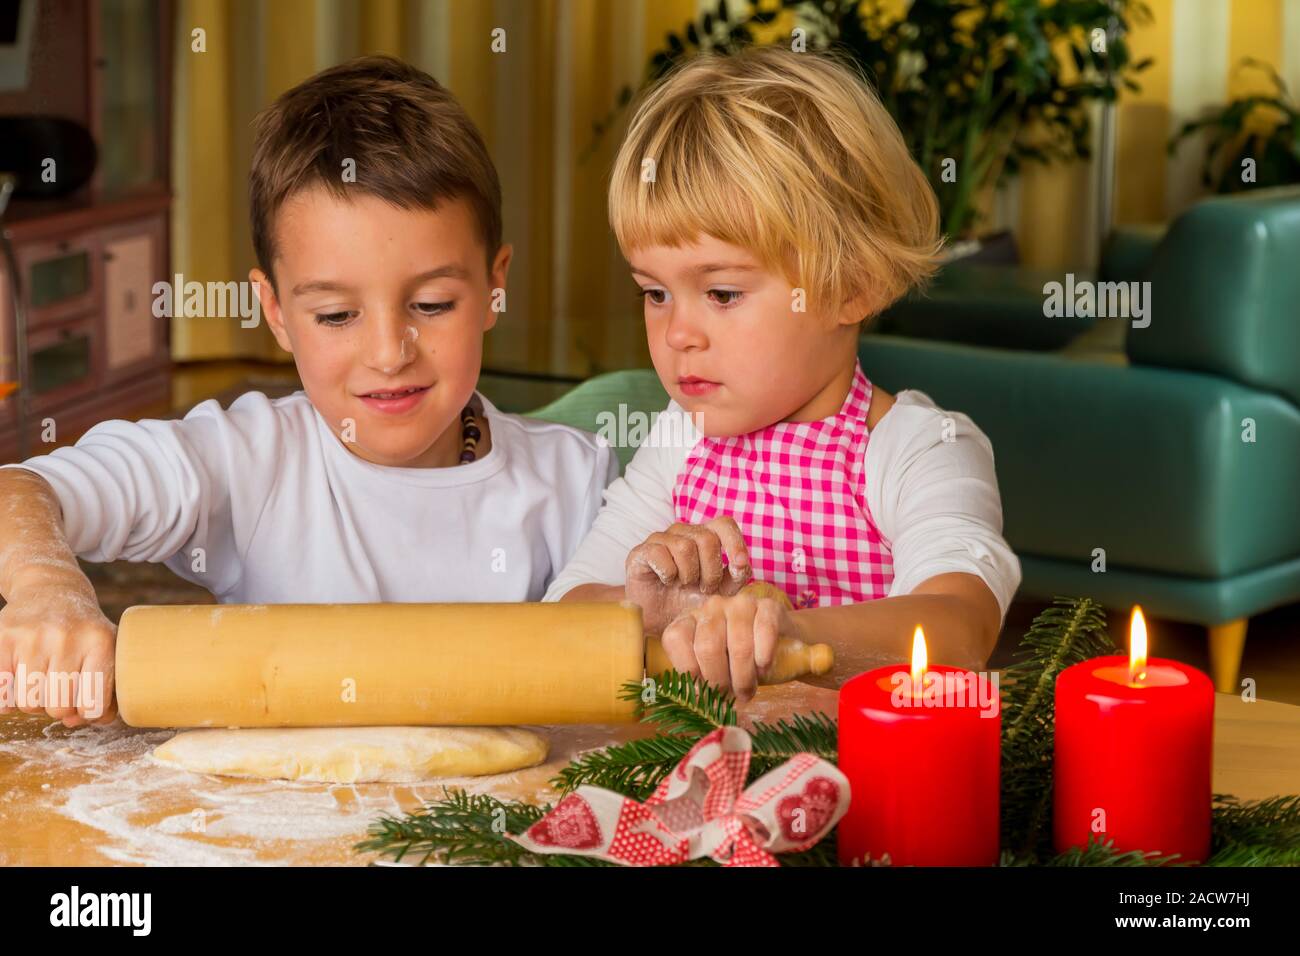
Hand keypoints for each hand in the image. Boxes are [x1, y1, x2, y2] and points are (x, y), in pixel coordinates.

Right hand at [0, 578, 116, 726]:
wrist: (51, 589)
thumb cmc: (83, 630)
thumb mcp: (107, 649)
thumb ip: (105, 690)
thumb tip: (81, 722)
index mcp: (100, 641)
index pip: (93, 704)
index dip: (86, 713)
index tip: (83, 701)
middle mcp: (67, 636)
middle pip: (59, 707)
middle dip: (58, 708)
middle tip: (59, 689)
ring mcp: (33, 636)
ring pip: (29, 704)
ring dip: (33, 702)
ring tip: (41, 682)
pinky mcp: (3, 637)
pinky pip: (2, 694)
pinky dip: (8, 699)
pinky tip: (18, 682)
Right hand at [625, 517, 752, 633]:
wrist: (660, 620)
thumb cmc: (690, 601)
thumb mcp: (721, 592)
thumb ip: (736, 576)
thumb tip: (741, 563)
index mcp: (705, 536)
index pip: (724, 524)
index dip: (735, 542)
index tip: (739, 565)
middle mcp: (683, 532)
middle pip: (707, 539)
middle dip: (711, 571)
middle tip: (704, 588)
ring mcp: (660, 539)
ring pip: (685, 547)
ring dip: (689, 574)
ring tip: (684, 585)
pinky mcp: (641, 551)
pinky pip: (661, 555)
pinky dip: (667, 575)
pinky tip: (665, 581)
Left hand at [659, 590, 794, 702]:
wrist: (781, 644)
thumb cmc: (738, 661)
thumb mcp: (712, 668)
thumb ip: (700, 679)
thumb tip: (696, 702)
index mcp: (690, 620)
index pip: (676, 638)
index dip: (688, 670)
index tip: (703, 691)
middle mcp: (712, 606)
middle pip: (708, 646)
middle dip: (719, 681)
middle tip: (728, 698)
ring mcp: (740, 603)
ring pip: (739, 645)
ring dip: (744, 677)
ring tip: (747, 692)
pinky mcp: (769, 605)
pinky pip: (765, 631)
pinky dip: (764, 657)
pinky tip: (763, 668)